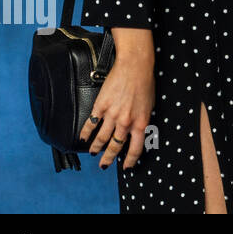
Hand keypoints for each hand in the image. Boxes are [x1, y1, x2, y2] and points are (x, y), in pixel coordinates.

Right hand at [80, 27, 154, 170]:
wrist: (135, 66)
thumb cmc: (145, 83)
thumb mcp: (149, 106)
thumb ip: (142, 120)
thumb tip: (137, 133)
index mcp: (141, 122)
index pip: (135, 148)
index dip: (130, 160)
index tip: (126, 167)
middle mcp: (126, 122)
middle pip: (115, 146)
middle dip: (109, 158)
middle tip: (104, 165)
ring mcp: (112, 115)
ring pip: (101, 138)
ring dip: (96, 148)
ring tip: (93, 152)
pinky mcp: (101, 106)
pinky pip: (91, 124)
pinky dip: (86, 133)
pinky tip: (82, 138)